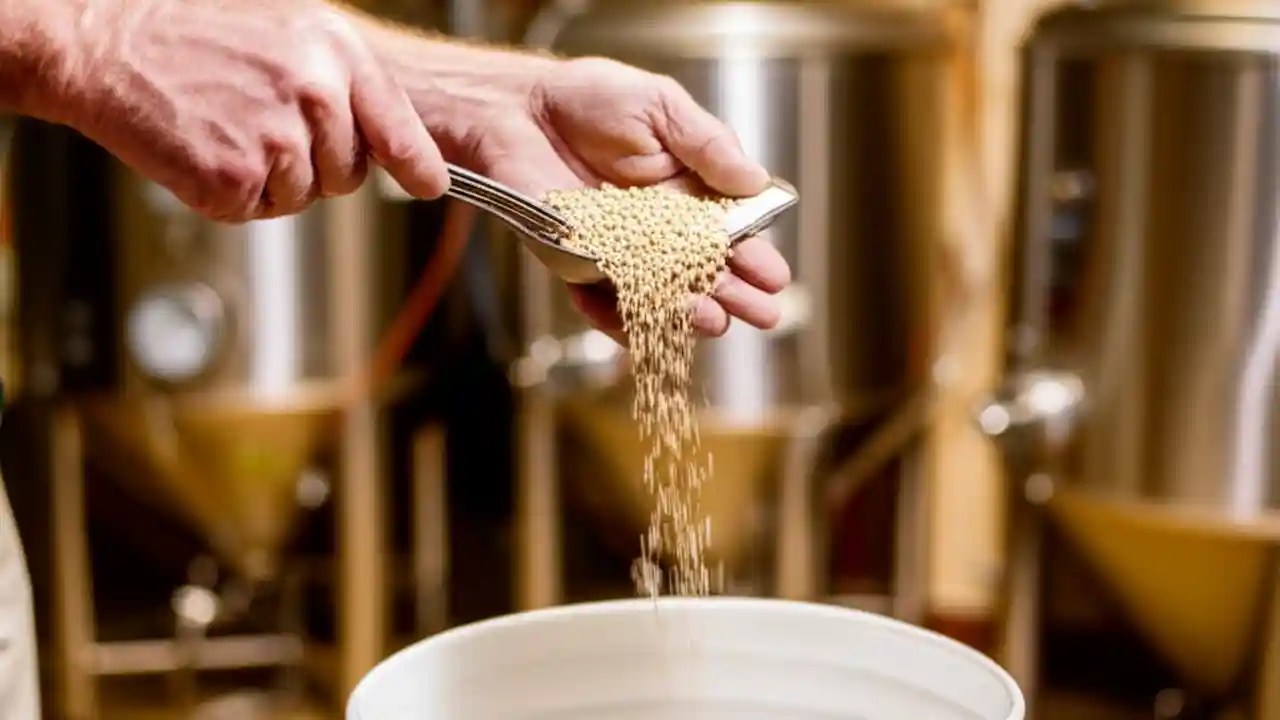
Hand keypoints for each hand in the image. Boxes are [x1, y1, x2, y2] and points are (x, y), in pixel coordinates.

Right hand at [33, 0, 448, 221]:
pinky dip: (232, 194)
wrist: (104, 40)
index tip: (430, 184)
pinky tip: (206, 148)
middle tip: (260, 121)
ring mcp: (275, 141)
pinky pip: (257, 209)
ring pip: (304, 195)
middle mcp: (314, 96)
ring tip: (227, 125)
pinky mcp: (234, 180)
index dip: (418, 164)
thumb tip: (392, 135)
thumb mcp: (288, 23)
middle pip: (348, 173)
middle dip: (315, 162)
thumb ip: (343, 75)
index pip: (399, 127)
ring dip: (271, 178)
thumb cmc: (193, 27)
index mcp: (334, 52)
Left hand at [443, 57, 790, 339]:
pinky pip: (604, 304)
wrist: (520, 107)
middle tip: (763, 313)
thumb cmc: (590, 98)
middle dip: (735, 295)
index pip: (732, 233)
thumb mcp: (662, 107)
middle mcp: (660, 229)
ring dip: (688, 313)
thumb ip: (708, 144)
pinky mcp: (581, 263)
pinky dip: (621, 320)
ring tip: (714, 319)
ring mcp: (621, 252)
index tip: (775, 276)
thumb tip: (755, 180)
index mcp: (690, 192)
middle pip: (705, 273)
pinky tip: (646, 323)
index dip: (755, 256)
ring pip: (661, 296)